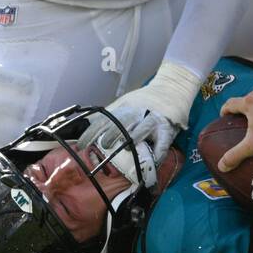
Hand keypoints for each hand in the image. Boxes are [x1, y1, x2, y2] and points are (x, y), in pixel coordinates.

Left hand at [81, 66, 198, 164]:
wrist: (171, 90)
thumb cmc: (144, 102)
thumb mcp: (124, 104)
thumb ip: (109, 115)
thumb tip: (86, 125)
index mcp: (124, 108)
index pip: (105, 120)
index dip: (92, 132)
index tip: (81, 145)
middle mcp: (138, 112)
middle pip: (123, 122)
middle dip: (112, 133)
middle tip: (103, 145)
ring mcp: (153, 120)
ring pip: (143, 128)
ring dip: (134, 137)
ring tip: (125, 148)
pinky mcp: (167, 129)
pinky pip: (162, 143)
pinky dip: (157, 153)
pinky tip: (151, 162)